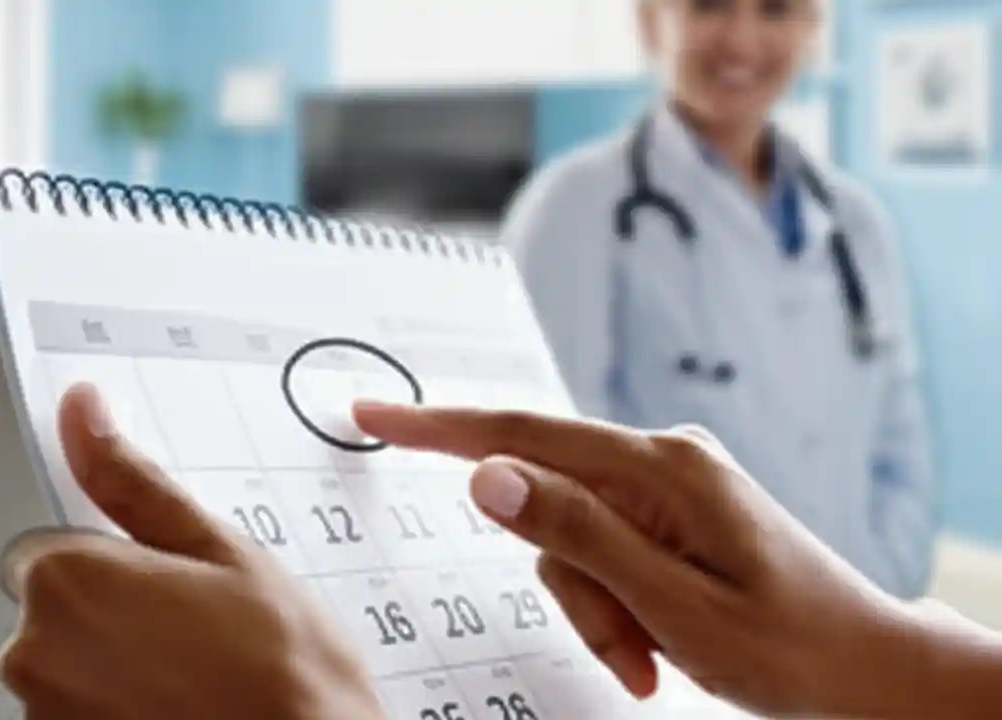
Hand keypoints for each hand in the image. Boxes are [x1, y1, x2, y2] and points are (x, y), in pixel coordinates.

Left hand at [0, 384, 383, 719]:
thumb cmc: (280, 669)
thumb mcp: (220, 551)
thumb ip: (132, 483)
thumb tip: (82, 413)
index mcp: (66, 579)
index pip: (60, 549)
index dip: (125, 568)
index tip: (175, 590)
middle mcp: (33, 652)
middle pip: (63, 612)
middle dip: (120, 618)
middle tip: (197, 635)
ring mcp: (44, 715)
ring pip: (74, 669)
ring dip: (120, 670)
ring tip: (196, 680)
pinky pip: (81, 714)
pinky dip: (118, 711)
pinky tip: (179, 709)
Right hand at [354, 402, 957, 717]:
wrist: (864, 665)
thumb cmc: (788, 640)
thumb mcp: (672, 602)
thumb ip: (576, 535)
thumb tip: (488, 477)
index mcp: (660, 466)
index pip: (523, 433)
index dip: (436, 426)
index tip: (371, 414)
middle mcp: (659, 459)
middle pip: (548, 508)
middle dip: (573, 588)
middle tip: (629, 652)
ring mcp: (665, 485)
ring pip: (571, 543)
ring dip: (599, 610)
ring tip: (654, 658)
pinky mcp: (667, 512)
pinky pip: (603, 551)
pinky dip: (615, 603)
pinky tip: (660, 644)